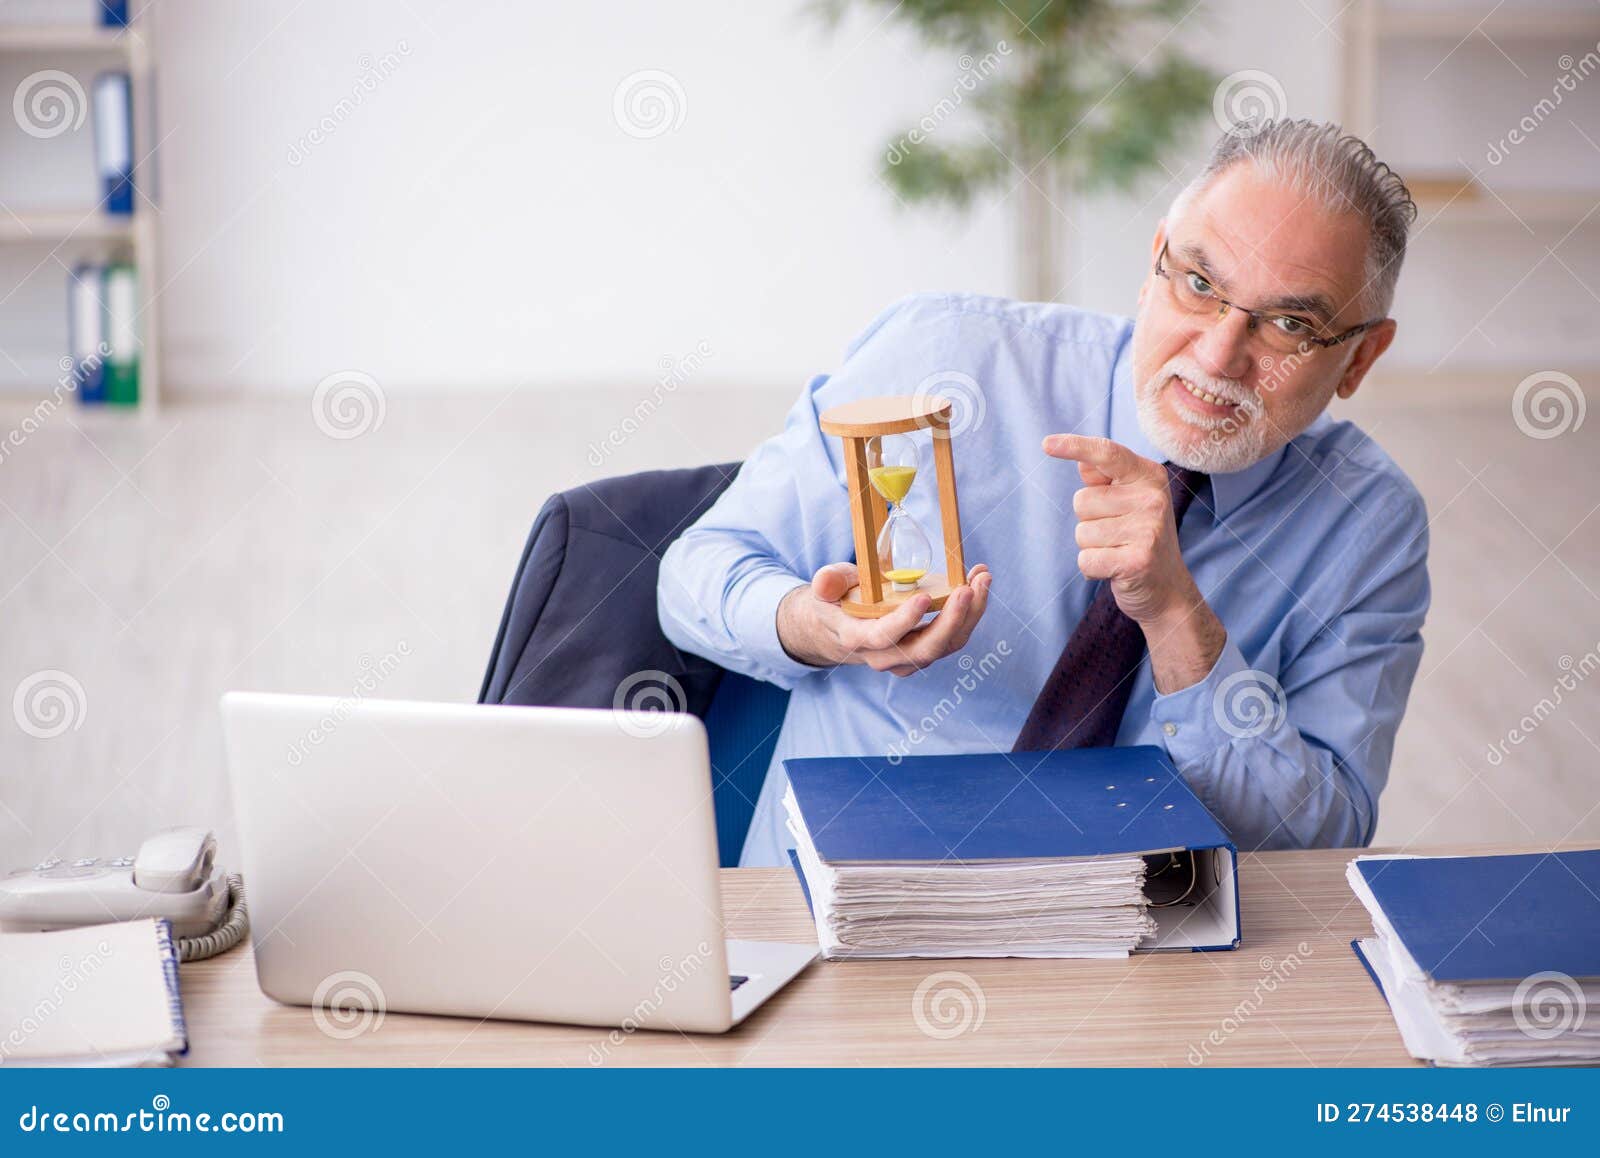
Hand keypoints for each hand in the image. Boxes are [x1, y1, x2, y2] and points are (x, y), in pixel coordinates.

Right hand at [777, 562, 990, 676]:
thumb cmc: (836, 603)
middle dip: (952, 620)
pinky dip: (972, 611)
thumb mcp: (826, 589)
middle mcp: (888, 657)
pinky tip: (979, 581)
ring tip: (982, 578)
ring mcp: (911, 657)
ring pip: (947, 645)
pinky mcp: (928, 649)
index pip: (885, 637)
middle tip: (968, 588)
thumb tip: (825, 581)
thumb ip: (828, 582)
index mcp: (860, 639)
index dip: (905, 621)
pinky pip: (955, 636)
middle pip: (926, 649)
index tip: (925, 597)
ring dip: (971, 613)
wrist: (841, 629)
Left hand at [1042, 434, 1198, 623]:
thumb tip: (1082, 461)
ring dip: (1091, 547)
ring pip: (1082, 532)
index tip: (1046, 444)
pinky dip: (1092, 569)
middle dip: (1089, 521)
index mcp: (1149, 476)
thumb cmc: (1138, 539)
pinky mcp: (1138, 561)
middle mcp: (1152, 499)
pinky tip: (1115, 570)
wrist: (1167, 589)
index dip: (1075, 446)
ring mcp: (1148, 529)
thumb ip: (1106, 480)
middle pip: (1082, 501)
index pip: (1107, 453)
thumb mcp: (1128, 501)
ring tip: (1118, 552)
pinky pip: (1086, 559)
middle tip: (1117, 536)